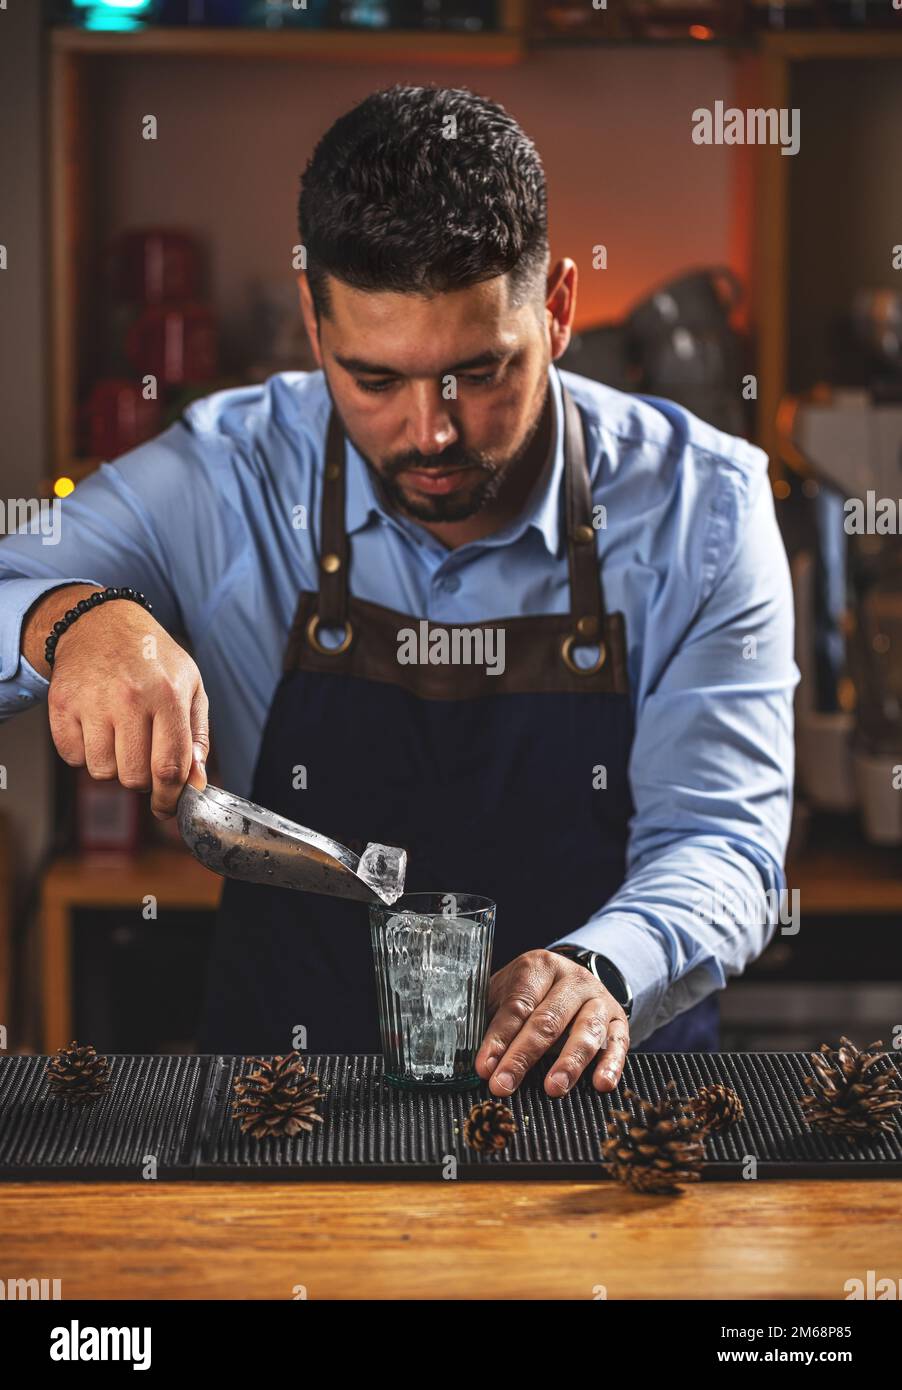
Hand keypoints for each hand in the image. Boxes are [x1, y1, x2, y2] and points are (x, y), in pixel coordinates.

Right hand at [40, 588, 209, 818]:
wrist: (100, 622)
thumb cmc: (152, 659)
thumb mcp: (190, 685)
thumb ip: (197, 736)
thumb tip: (197, 782)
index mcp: (168, 695)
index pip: (169, 767)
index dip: (169, 798)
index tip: (167, 808)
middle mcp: (129, 699)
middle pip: (134, 778)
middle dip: (142, 780)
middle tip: (143, 758)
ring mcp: (92, 702)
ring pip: (102, 772)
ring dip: (113, 766)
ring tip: (120, 736)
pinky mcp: (62, 704)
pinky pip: (73, 758)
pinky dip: (84, 753)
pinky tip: (96, 728)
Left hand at [475, 949, 629, 1097]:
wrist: (572, 981)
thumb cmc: (531, 994)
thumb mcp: (507, 994)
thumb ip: (492, 1020)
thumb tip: (478, 1062)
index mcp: (539, 967)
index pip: (517, 1004)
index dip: (499, 1037)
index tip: (485, 1067)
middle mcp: (573, 979)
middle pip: (547, 1019)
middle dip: (523, 1056)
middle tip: (504, 1084)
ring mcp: (599, 998)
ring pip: (585, 1030)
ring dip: (569, 1063)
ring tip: (553, 1089)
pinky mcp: (619, 1020)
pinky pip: (618, 1043)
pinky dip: (611, 1065)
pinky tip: (600, 1085)